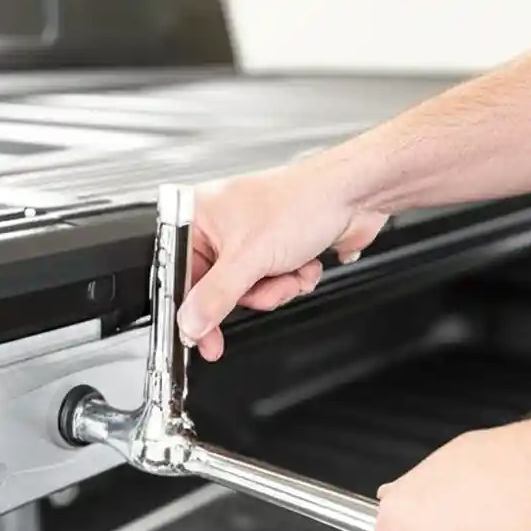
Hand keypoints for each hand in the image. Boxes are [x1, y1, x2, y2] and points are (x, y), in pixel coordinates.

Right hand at [179, 154, 389, 360]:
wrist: (352, 195)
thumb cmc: (302, 201)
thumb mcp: (249, 257)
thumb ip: (215, 296)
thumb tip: (190, 323)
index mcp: (197, 215)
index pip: (178, 272)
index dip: (190, 308)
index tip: (198, 335)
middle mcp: (219, 226)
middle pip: (215, 287)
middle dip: (250, 293)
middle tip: (264, 286)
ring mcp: (246, 239)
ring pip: (246, 291)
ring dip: (275, 288)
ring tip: (289, 270)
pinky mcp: (271, 249)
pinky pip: (268, 285)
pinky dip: (289, 281)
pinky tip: (301, 264)